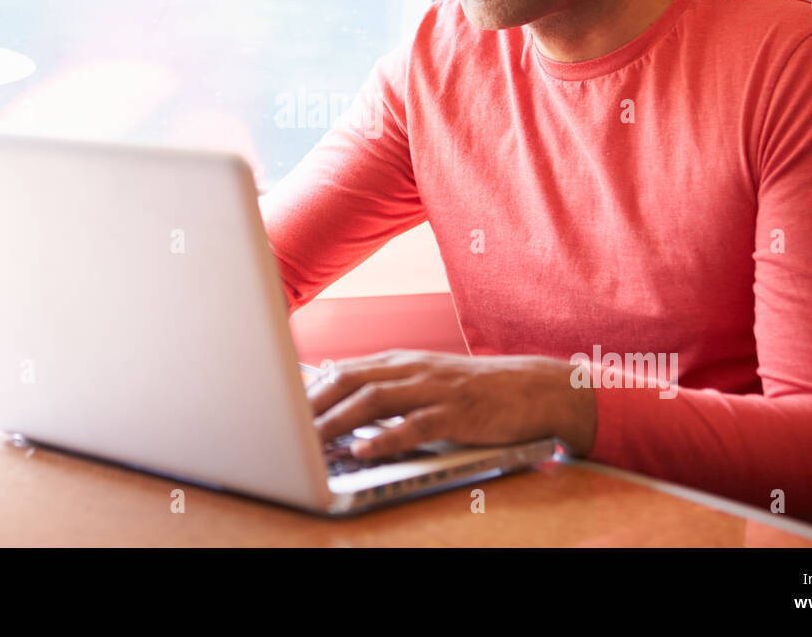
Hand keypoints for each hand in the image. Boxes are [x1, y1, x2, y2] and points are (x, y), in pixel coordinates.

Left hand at [306, 349, 596, 459]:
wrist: (532, 388)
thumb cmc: (474, 391)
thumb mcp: (425, 380)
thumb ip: (386, 387)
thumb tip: (337, 400)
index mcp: (400, 361)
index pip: (344, 370)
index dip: (309, 389)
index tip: (279, 408)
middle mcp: (411, 369)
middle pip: (350, 380)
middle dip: (313, 404)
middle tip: (282, 427)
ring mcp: (434, 389)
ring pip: (374, 400)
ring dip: (338, 421)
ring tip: (310, 441)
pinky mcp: (456, 412)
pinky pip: (415, 425)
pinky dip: (386, 438)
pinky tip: (364, 451)